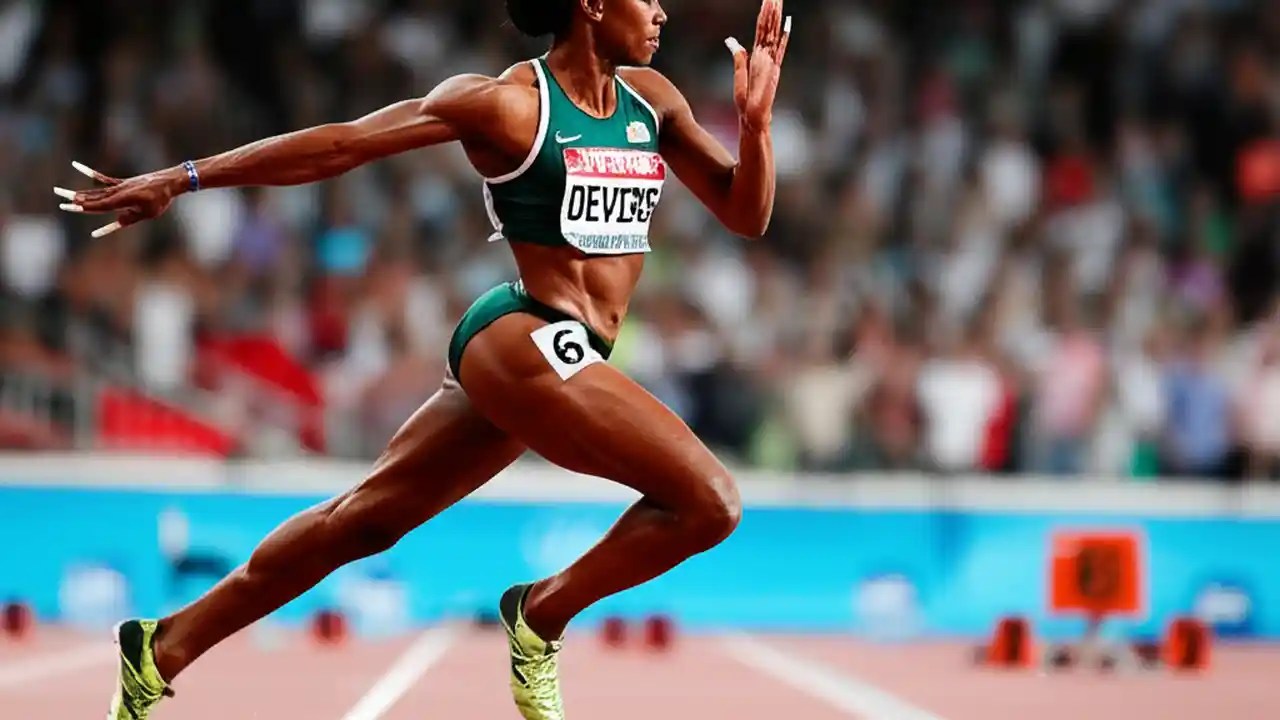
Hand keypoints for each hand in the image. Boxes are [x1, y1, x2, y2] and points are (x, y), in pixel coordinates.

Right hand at [53, 161, 184, 237]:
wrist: (169, 182)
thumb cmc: (160, 200)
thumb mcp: (147, 214)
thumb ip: (130, 218)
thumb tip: (116, 222)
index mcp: (122, 200)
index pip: (100, 206)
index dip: (85, 208)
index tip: (71, 208)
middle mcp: (117, 192)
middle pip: (93, 198)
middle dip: (77, 201)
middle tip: (60, 202)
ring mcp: (119, 186)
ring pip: (95, 191)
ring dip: (80, 193)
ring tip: (63, 193)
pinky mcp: (122, 182)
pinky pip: (103, 178)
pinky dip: (90, 173)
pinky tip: (76, 165)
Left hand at [726, 0, 790, 133]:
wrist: (753, 119)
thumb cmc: (747, 103)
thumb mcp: (738, 76)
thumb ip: (738, 57)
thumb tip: (731, 40)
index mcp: (759, 57)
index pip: (762, 31)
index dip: (764, 15)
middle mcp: (767, 57)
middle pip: (770, 29)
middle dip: (772, 11)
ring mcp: (772, 63)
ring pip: (773, 34)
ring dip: (775, 17)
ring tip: (777, 0)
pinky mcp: (774, 70)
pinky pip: (778, 49)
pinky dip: (784, 36)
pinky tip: (788, 23)